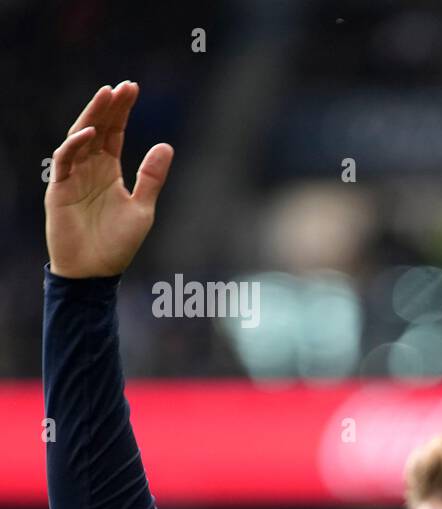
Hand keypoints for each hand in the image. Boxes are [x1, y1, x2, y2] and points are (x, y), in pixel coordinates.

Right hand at [44, 81, 173, 278]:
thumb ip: (152, 178)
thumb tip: (166, 145)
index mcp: (109, 171)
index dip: (122, 111)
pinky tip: (90, 133)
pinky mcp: (59, 189)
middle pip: (98, 129)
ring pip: (79, 137)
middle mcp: (90, 168)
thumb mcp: (142, 208)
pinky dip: (75, 145)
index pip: (114, 133)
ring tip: (107, 95)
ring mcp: (72, 176)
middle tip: (123, 86)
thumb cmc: (117, 244)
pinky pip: (65, 160)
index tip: (133, 88)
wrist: (95, 273)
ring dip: (92, 116)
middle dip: (109, 107)